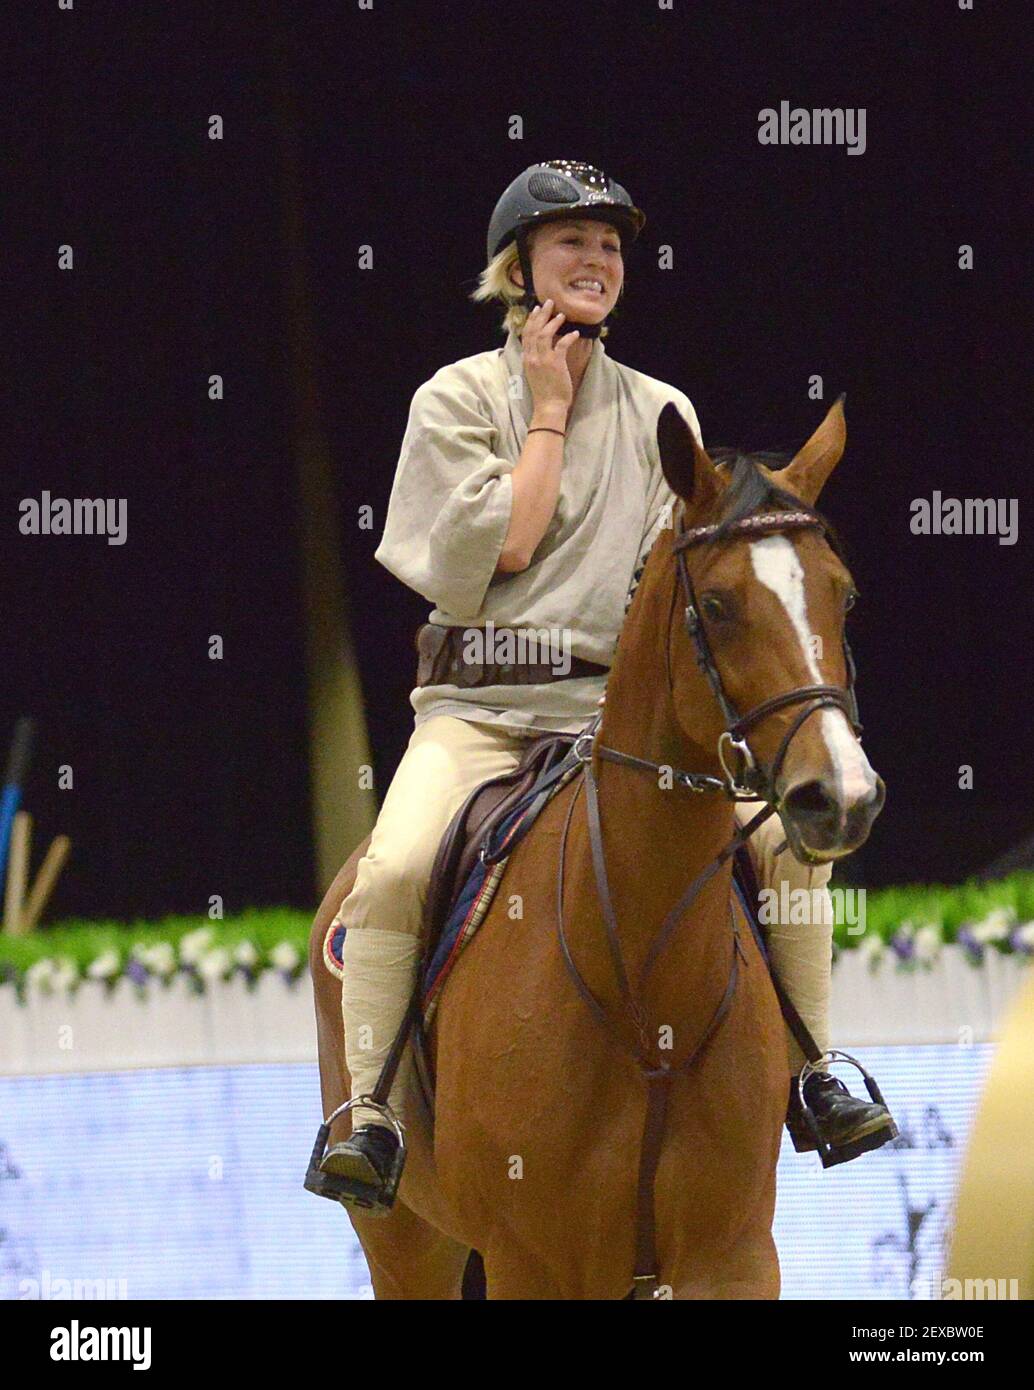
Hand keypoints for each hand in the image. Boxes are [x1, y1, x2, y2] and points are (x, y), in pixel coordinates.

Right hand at [521, 299, 579, 414]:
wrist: (548, 407)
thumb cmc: (544, 392)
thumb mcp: (535, 373)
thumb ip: (537, 359)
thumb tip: (543, 347)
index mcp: (527, 359)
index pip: (526, 334)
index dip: (531, 320)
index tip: (537, 309)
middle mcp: (532, 357)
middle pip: (534, 330)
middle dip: (541, 314)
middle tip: (549, 302)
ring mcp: (543, 360)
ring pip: (545, 334)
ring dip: (554, 322)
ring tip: (562, 315)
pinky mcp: (555, 364)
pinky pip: (561, 345)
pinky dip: (568, 337)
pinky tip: (575, 333)